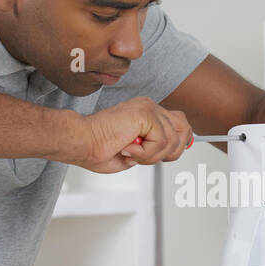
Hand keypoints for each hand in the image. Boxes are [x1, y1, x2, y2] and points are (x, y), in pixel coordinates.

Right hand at [74, 96, 192, 172]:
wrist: (80, 142)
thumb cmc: (96, 149)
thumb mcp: (132, 155)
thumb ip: (150, 151)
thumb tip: (164, 155)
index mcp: (145, 113)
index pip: (178, 122)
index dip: (182, 141)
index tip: (171, 155)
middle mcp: (149, 107)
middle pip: (184, 128)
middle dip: (171, 152)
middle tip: (145, 158)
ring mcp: (148, 108)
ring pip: (173, 139)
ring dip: (153, 156)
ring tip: (132, 154)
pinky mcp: (145, 113)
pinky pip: (162, 141)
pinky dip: (146, 153)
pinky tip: (128, 149)